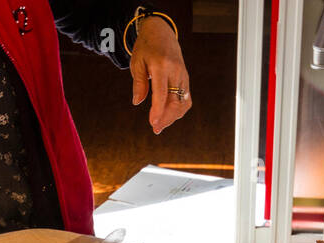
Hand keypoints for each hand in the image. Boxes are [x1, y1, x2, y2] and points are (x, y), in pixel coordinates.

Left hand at [130, 17, 190, 133]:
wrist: (162, 33)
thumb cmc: (146, 47)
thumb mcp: (137, 62)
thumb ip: (139, 83)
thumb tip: (137, 102)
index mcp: (161, 65)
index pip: (162, 93)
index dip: (158, 110)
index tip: (153, 124)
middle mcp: (176, 71)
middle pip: (175, 101)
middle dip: (166, 118)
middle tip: (155, 129)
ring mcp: (183, 75)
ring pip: (183, 103)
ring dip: (173, 117)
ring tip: (160, 125)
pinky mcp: (186, 79)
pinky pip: (186, 99)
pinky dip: (178, 110)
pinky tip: (169, 116)